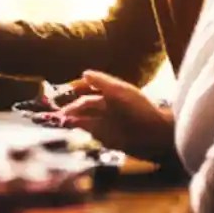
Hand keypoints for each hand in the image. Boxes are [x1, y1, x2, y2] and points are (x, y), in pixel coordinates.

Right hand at [45, 70, 174, 160]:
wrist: (156, 135)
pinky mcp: (107, 139)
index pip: (88, 89)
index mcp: (110, 94)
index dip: (76, 88)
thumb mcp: (119, 91)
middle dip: (71, 107)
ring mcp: (107, 124)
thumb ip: (101, 81)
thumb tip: (83, 73)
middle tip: (57, 111)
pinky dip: (79, 131)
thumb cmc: (139, 109)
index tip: (62, 90)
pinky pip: (89, 134)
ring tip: (60, 121)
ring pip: (84, 120)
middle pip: (84, 106)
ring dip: (72, 120)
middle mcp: (107, 108)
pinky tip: (71, 130)